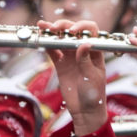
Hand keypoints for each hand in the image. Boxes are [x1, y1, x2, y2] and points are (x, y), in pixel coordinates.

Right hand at [40, 19, 110, 136]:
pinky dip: (46, 44)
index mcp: (95, 50)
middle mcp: (83, 50)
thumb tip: (84, 44)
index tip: (73, 31)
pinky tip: (40, 38)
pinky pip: (53, 51)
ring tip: (42, 26)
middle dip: (64, 26)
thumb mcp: (92, 77)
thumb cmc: (95, 94)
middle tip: (54, 28)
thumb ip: (86, 60)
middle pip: (73, 31)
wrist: (85, 110)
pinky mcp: (60, 65)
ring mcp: (71, 57)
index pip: (90, 30)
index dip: (82, 26)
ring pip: (61, 39)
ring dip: (52, 31)